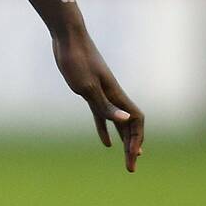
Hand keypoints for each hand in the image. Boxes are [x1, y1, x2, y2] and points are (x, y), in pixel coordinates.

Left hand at [51, 29, 143, 171]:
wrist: (68, 38)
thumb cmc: (77, 60)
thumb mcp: (87, 87)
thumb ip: (105, 106)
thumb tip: (125, 122)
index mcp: (116, 95)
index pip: (136, 121)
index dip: (137, 140)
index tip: (133, 156)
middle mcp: (113, 95)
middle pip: (130, 125)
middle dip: (132, 147)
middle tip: (131, 168)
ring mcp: (102, 93)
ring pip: (118, 122)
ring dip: (123, 141)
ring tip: (126, 157)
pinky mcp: (89, 90)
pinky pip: (102, 116)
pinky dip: (105, 130)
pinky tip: (106, 143)